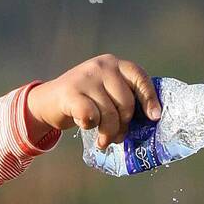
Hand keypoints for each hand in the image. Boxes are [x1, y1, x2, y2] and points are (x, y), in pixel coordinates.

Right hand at [26, 54, 160, 149]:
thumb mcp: (108, 93)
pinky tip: (85, 125)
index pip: (140, 77)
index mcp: (115, 64)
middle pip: (126, 103)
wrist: (49, 101)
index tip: (154, 117)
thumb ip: (125, 98)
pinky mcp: (70, 92)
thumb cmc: (87, 101)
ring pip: (109, 113)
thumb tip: (151, 119)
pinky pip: (91, 116)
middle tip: (117, 136)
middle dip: (123, 125)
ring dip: (108, 133)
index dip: (149, 98)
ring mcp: (85, 77)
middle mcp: (102, 66)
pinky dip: (90, 126)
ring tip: (103, 139)